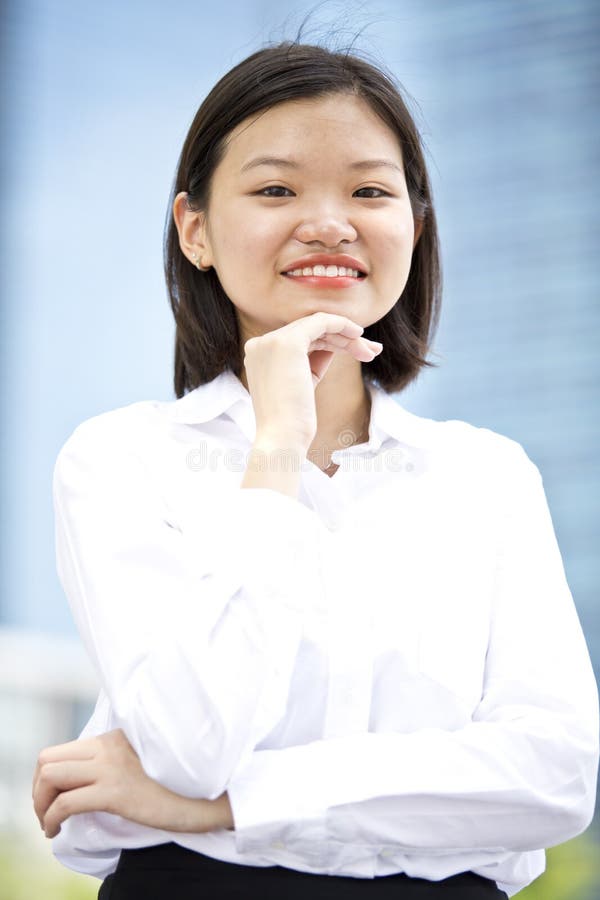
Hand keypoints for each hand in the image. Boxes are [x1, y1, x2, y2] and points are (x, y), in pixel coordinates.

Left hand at [32, 729, 233, 837]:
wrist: (209, 794)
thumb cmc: (179, 783)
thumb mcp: (142, 763)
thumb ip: (117, 760)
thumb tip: (90, 777)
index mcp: (114, 738)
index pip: (60, 750)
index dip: (46, 777)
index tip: (52, 799)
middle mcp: (108, 747)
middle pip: (47, 759)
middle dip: (37, 789)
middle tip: (46, 812)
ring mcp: (111, 768)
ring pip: (50, 776)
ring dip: (40, 804)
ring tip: (50, 824)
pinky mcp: (116, 792)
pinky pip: (65, 803)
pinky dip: (51, 819)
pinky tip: (57, 832)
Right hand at [243, 312, 382, 449]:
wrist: (282, 439)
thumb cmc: (294, 422)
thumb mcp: (304, 384)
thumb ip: (313, 361)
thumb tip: (336, 343)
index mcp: (260, 355)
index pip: (301, 340)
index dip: (332, 343)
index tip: (359, 353)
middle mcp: (260, 344)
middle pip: (311, 332)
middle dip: (344, 340)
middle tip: (372, 352)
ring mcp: (271, 341)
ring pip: (318, 326)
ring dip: (348, 338)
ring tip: (372, 352)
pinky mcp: (288, 342)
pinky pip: (321, 321)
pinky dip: (341, 324)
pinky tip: (359, 335)